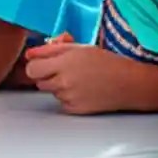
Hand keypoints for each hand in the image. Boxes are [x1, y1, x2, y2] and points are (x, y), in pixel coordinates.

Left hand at [25, 42, 157, 114]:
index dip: (36, 64)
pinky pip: (60, 102)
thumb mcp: (79, 47)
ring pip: (50, 91)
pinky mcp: (74, 109)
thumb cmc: (106, 62)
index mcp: (64, 62)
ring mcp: (69, 97)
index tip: (43, 62)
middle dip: (46, 74)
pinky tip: (82, 89)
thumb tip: (29, 54)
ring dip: (57, 85)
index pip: (31, 68)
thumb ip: (51, 49)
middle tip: (63, 69)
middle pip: (38, 80)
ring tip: (77, 78)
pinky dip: (67, 96)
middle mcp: (64, 81)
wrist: (128, 84)